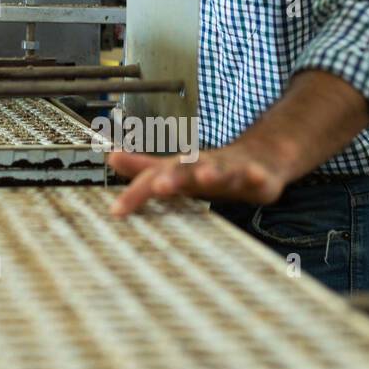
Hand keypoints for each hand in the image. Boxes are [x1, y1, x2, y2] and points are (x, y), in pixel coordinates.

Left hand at [107, 139, 292, 216]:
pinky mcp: (256, 176)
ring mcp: (230, 170)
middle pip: (186, 169)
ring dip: (213, 172)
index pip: (153, 178)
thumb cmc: (209, 170)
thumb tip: (111, 158)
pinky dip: (256, 175)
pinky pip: (256, 176)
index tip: (117, 211)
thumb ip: (144, 167)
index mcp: (181, 168)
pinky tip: (256, 176)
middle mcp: (203, 166)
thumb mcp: (175, 170)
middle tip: (160, 186)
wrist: (257, 158)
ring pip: (221, 169)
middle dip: (173, 177)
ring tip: (205, 176)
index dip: (135, 193)